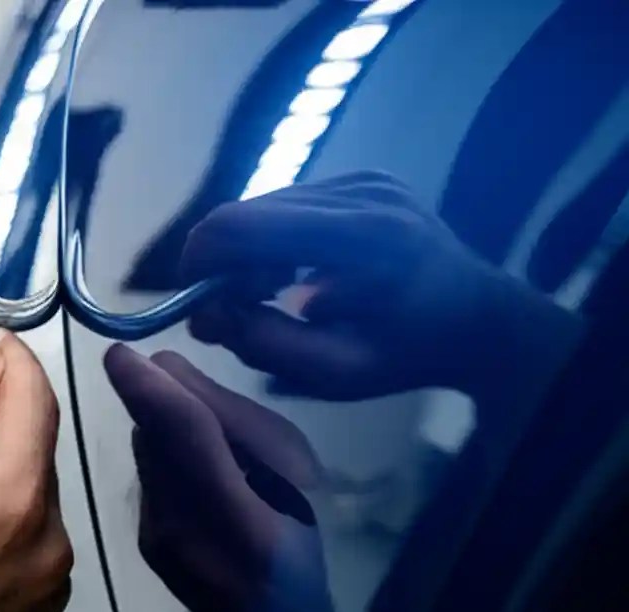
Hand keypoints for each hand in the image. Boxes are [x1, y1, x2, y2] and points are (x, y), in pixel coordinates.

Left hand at [104, 345, 356, 611]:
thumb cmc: (302, 548)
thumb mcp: (292, 476)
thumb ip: (235, 424)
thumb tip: (171, 373)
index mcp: (236, 512)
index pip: (181, 431)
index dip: (150, 387)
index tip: (120, 352)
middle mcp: (182, 528)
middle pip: (155, 437)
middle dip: (161, 402)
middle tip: (189, 389)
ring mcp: (157, 538)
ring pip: (147, 457)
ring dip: (163, 432)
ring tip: (210, 444)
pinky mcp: (146, 544)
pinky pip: (149, 481)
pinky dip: (166, 462)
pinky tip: (200, 477)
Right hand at [183, 171, 565, 401]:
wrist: (479, 318)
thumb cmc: (407, 354)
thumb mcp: (335, 372)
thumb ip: (264, 344)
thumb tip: (203, 314)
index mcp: (363, 240)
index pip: (242, 225)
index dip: (199, 260)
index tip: (194, 301)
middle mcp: (362, 193)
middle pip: (245, 212)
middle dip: (222, 262)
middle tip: (236, 308)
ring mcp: (364, 178)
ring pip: (261, 204)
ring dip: (248, 251)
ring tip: (273, 292)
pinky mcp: (363, 177)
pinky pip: (287, 202)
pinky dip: (273, 238)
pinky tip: (295, 273)